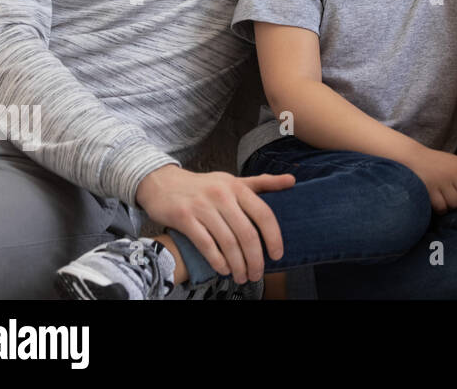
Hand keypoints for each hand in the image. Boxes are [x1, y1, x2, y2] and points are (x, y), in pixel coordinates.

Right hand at [135, 164, 294, 283]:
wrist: (163, 182)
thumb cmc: (204, 186)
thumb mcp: (233, 180)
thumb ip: (262, 183)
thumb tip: (293, 181)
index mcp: (237, 187)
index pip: (263, 214)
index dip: (273, 237)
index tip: (277, 255)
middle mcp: (222, 195)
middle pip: (246, 233)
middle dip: (255, 258)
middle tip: (257, 274)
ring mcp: (202, 206)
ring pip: (227, 242)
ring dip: (237, 264)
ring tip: (242, 276)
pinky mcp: (184, 218)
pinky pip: (205, 244)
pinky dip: (217, 260)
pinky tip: (224, 270)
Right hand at [405, 148, 456, 212]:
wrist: (413, 158)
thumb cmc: (440, 165)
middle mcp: (455, 173)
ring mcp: (442, 181)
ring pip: (456, 204)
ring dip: (453, 207)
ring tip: (447, 200)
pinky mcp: (429, 190)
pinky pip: (442, 207)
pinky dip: (441, 209)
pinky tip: (438, 202)